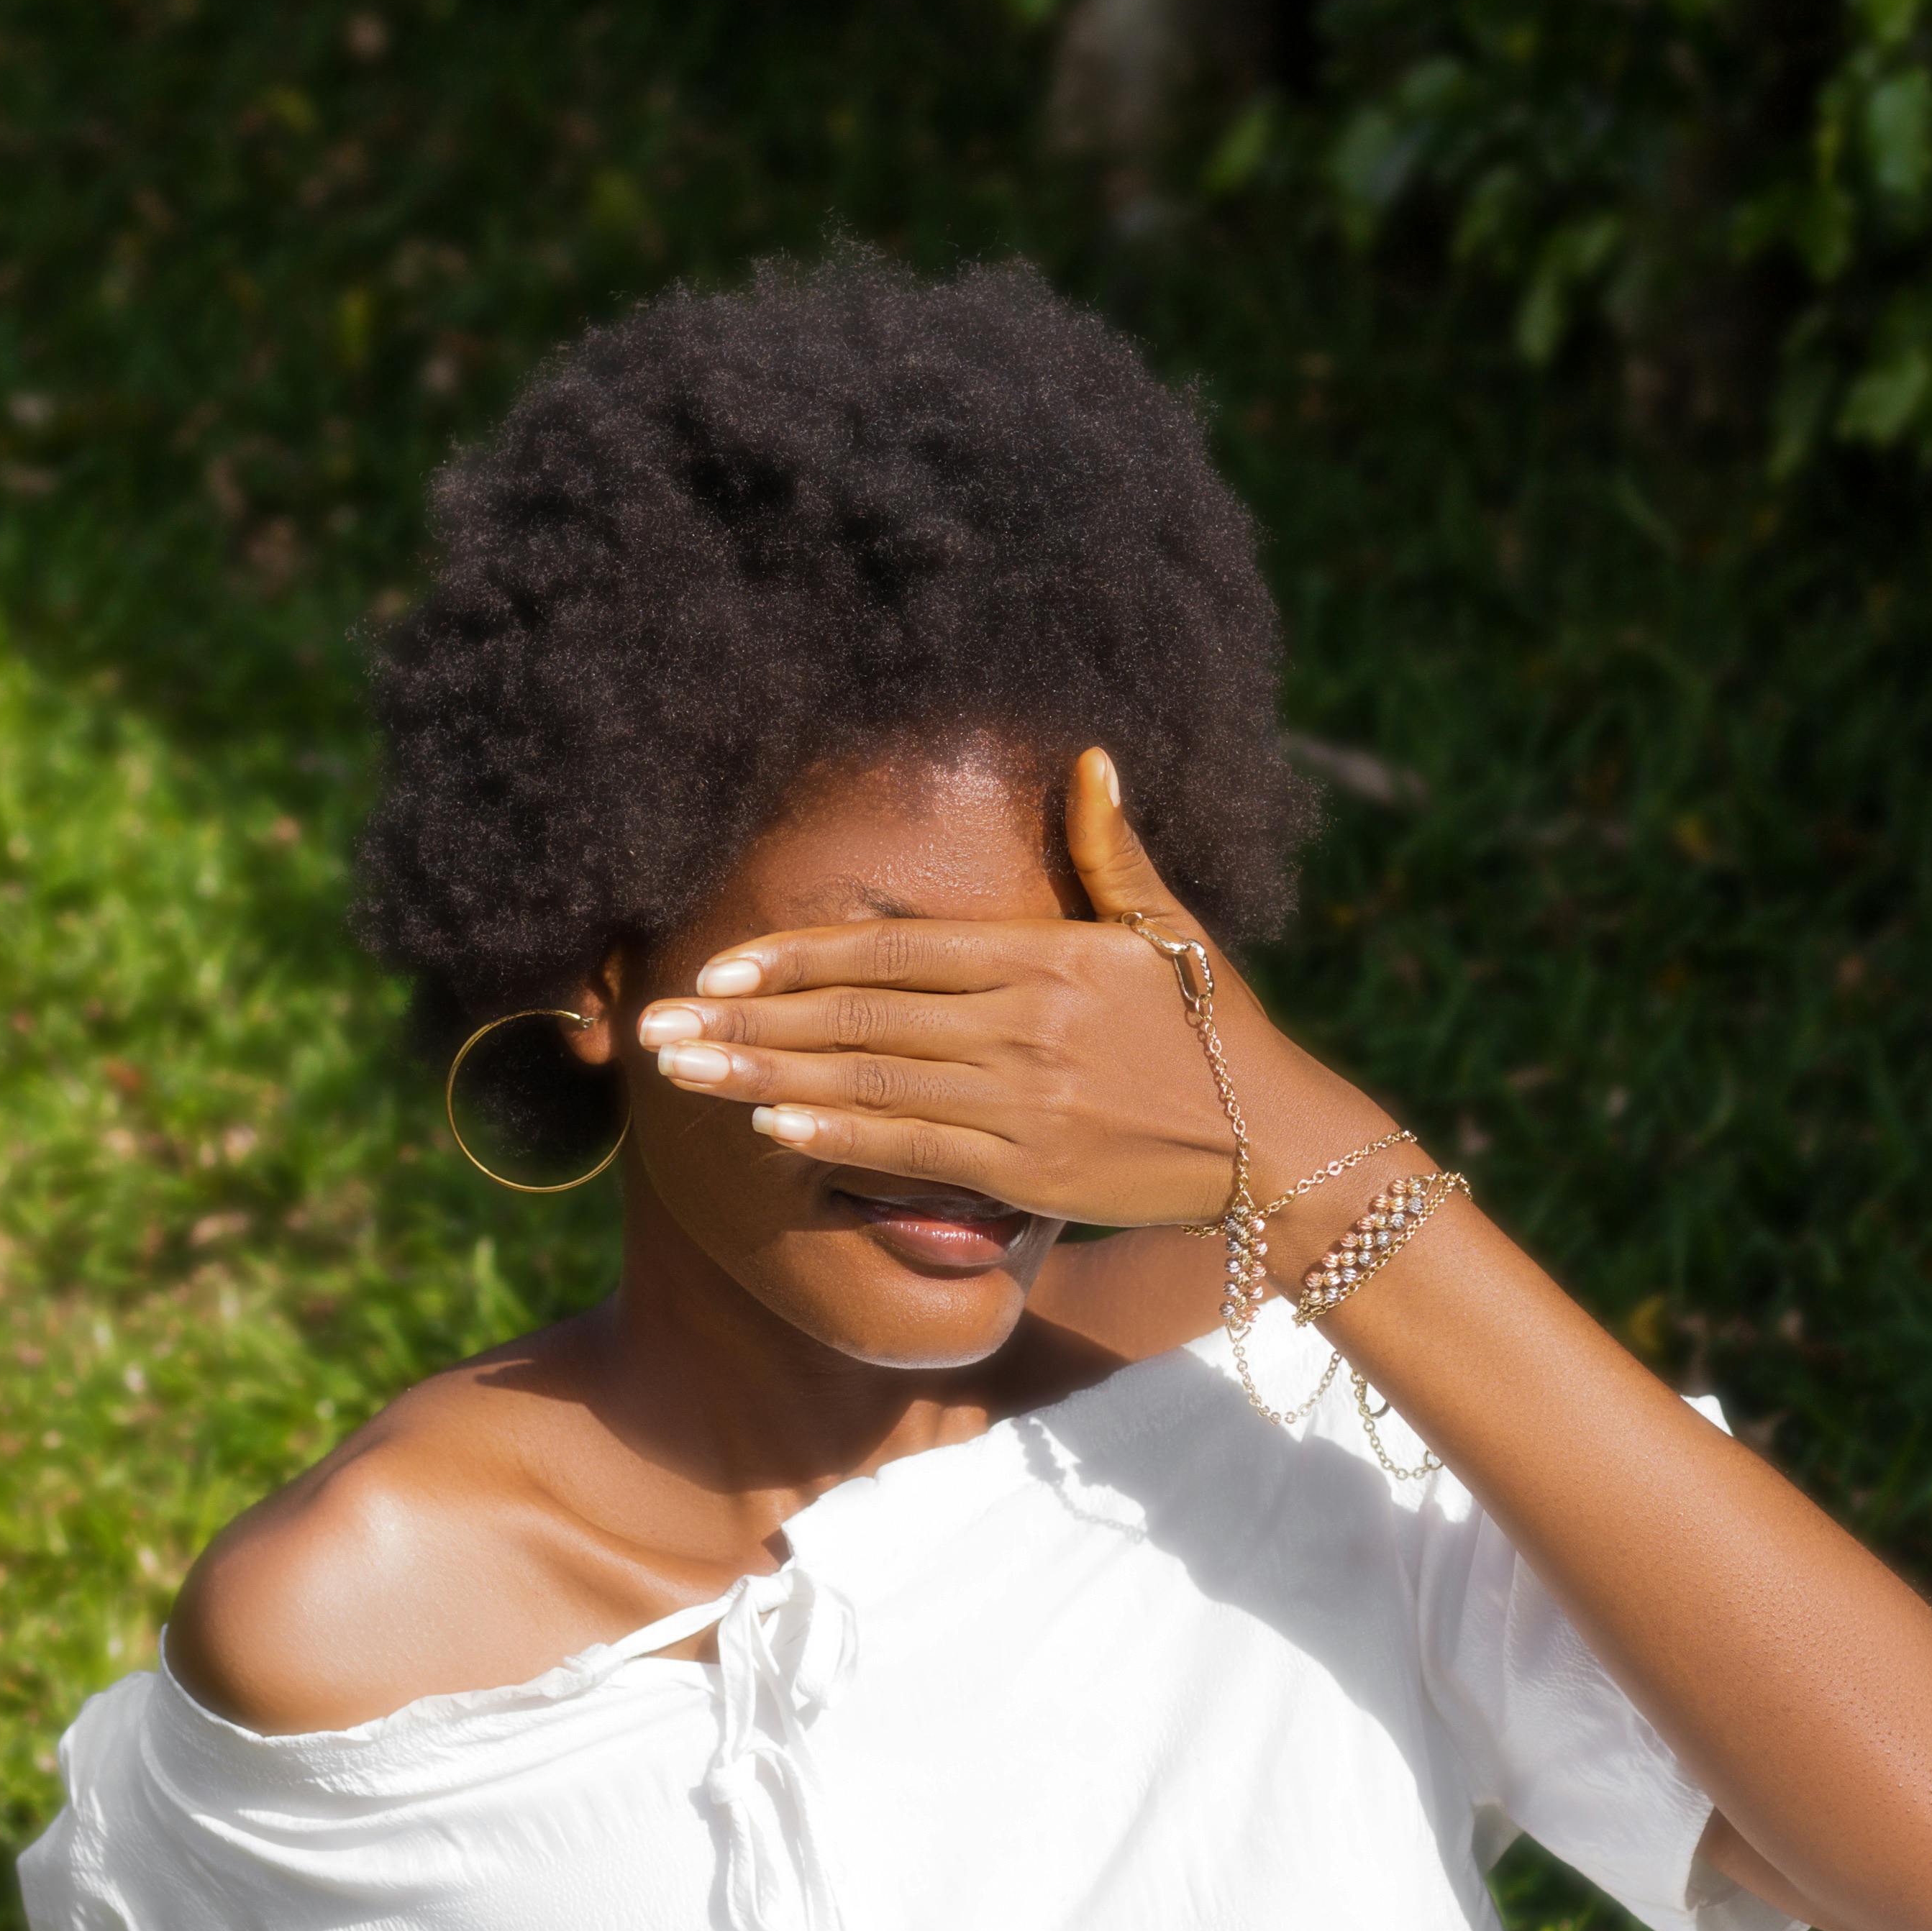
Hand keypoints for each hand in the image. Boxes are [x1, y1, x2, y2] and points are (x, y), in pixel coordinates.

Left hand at [636, 748, 1378, 1230]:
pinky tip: (769, 1125)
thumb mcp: (1171, 927)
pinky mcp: (1028, 1171)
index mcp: (1044, 955)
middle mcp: (1023, 1023)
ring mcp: (1022, 1100)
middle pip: (858, 1014)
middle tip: (655, 1030)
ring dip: (764, 1077)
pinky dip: (835, 1137)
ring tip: (683, 1076)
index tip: (719, 968)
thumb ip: (1112, 851)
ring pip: (867, 1082)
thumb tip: (1090, 759)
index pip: (893, 949)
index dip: (797, 956)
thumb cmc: (1216, 1031)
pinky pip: (911, 1149)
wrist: (1276, 1143)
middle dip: (746, 1021)